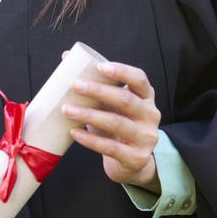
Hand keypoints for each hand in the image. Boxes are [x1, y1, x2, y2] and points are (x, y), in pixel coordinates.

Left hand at [62, 61, 161, 191]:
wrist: (131, 161)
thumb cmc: (117, 121)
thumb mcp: (111, 102)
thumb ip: (95, 82)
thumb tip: (66, 56)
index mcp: (146, 96)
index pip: (139, 79)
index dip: (121, 71)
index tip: (99, 66)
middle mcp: (151, 114)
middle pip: (125, 99)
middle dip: (98, 91)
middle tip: (74, 85)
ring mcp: (146, 137)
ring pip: (116, 123)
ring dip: (88, 114)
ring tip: (66, 109)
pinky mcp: (137, 158)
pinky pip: (111, 147)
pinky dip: (90, 139)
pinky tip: (74, 132)